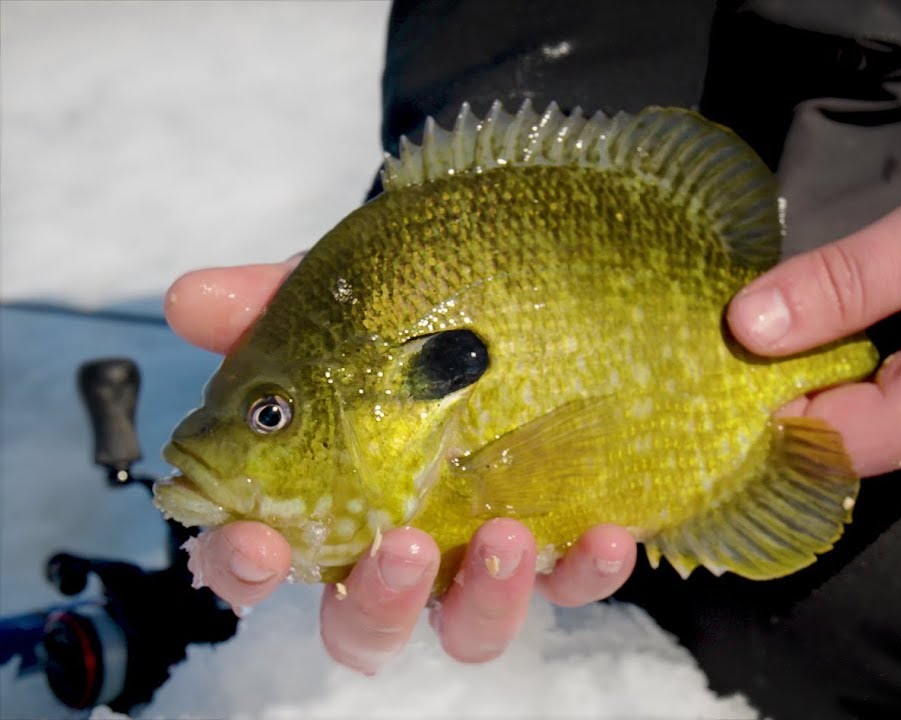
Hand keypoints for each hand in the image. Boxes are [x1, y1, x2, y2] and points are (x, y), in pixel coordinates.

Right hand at [164, 258, 636, 671]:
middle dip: (379, 601)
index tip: (256, 544)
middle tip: (405, 548)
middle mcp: (396, 546)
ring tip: (507, 535)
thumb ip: (267, 303)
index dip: (240, 567)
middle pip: (364, 622)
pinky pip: (571, 585)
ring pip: (467, 627)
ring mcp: (475, 558)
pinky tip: (605, 533)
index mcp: (322, 503)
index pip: (255, 558)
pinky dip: (585, 571)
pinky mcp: (555, 550)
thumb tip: (191, 300)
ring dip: (484, 599)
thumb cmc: (401, 322)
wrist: (508, 306)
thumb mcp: (339, 302)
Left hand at [727, 126, 900, 487]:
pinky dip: (862, 366)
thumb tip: (742, 326)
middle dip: (782, 380)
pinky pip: (898, 404)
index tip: (701, 357)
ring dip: (823, 368)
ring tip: (784, 308)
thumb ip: (845, 282)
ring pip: (865, 418)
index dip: (754, 401)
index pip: (820, 443)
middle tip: (729, 320)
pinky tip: (842, 320)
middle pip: (838, 435)